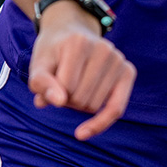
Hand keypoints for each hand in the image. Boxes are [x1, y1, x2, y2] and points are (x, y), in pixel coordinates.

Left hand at [28, 2, 136, 139]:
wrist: (72, 33)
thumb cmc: (53, 53)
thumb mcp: (38, 65)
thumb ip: (41, 83)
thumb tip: (59, 102)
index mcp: (79, 42)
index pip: (64, 87)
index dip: (52, 93)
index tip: (47, 83)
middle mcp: (104, 48)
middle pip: (80, 98)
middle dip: (67, 100)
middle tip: (62, 85)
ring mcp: (118, 59)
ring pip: (94, 106)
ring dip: (79, 106)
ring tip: (75, 87)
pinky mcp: (128, 71)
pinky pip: (116, 109)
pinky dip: (99, 123)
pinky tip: (82, 133)